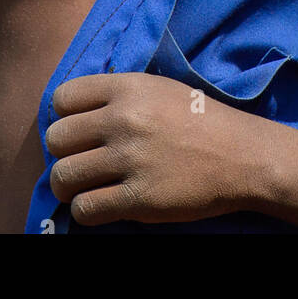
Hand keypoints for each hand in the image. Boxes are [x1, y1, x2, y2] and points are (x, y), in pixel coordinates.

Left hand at [44, 71, 267, 225]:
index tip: (80, 130)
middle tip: (82, 161)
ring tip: (85, 187)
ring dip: (69, 186)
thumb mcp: (158, 89)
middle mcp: (123, 119)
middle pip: (56, 138)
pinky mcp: (138, 198)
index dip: (65, 116)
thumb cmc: (200, 119)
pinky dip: (86, 211)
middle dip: (64, 153)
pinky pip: (85, 209)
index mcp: (127, 88)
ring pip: (63, 177)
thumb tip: (76, 110)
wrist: (242, 156)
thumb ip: (119, 95)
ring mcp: (130, 159)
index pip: (62, 98)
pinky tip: (102, 204)